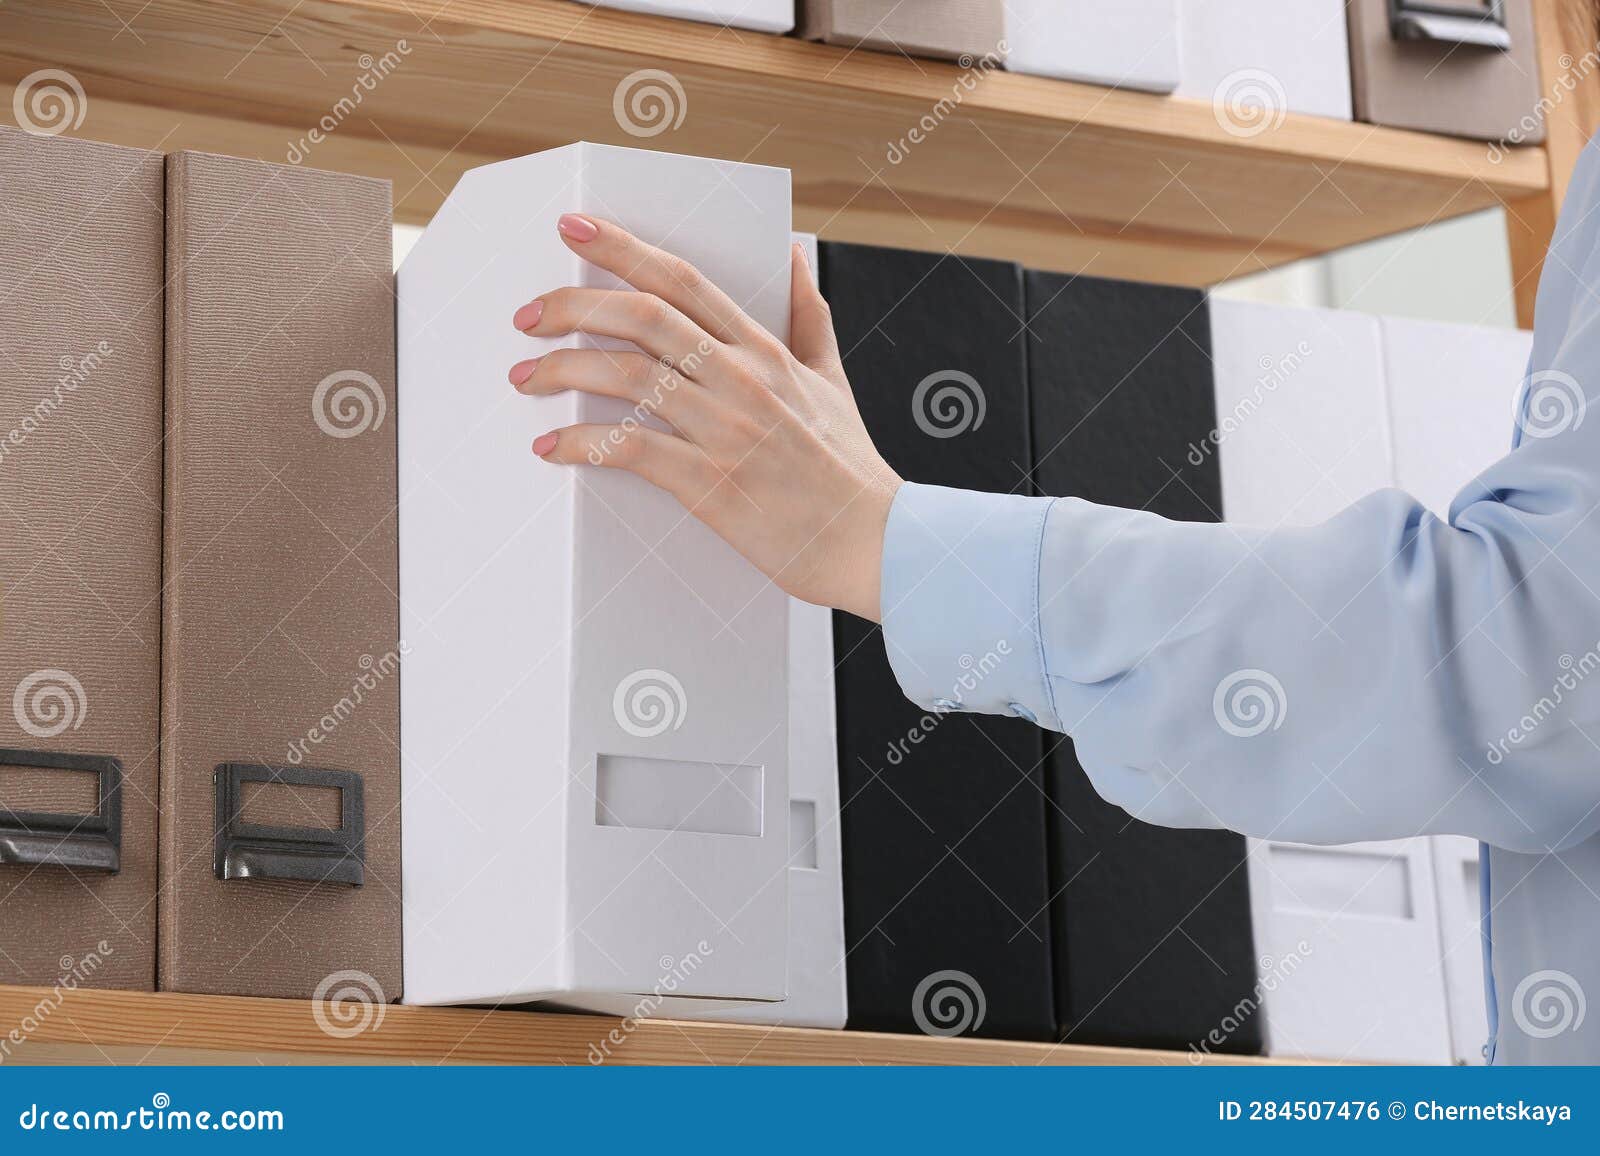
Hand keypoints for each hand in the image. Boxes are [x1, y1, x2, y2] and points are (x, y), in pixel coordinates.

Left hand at [508, 214, 901, 622]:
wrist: (874, 543)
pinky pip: (630, 450)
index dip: (622, 248)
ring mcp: (726, 431)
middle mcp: (742, 380)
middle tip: (528, 315)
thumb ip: (808, 316)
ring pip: (628, 376)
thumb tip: (795, 252)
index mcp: (764, 350)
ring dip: (564, 369)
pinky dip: (582, 444)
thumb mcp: (832, 380)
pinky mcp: (711, 485)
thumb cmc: (849, 468)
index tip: (573, 229)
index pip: (683, 280)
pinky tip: (552, 446)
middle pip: (642, 317)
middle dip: (572, 305)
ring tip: (527, 378)